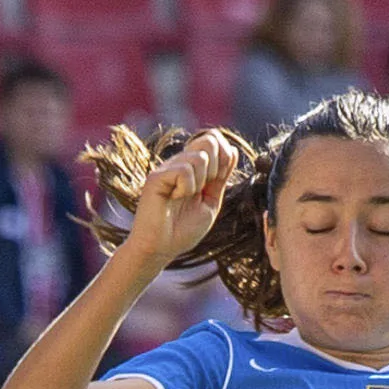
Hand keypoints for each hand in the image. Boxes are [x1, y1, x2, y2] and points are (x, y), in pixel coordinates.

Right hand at [126, 133, 241, 265]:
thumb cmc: (182, 230)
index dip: (225, 155)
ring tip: (185, 197)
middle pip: (210, 139)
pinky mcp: (156, 177)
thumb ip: (221, 177)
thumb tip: (232, 150)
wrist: (160, 249)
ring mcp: (167, 169)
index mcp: (192, 167)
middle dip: (217, 166)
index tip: (218, 179)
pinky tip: (174, 199)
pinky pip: (184, 171)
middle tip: (204, 188)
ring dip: (200, 182)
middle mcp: (178, 163)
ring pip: (199, 157)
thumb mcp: (211, 202)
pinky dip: (186, 188)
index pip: (213, 139)